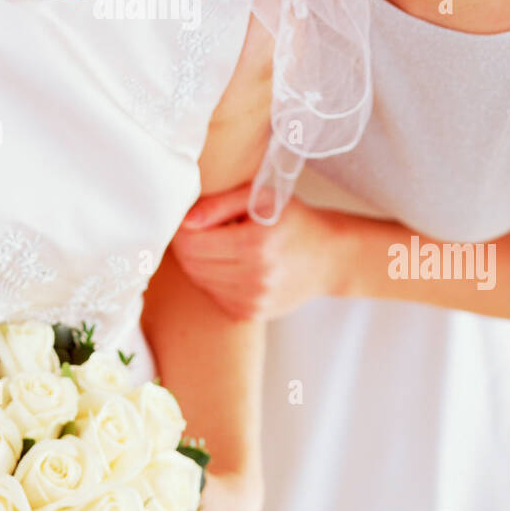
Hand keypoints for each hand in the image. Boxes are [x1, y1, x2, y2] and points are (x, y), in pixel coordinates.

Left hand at [170, 185, 344, 320]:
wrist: (329, 257)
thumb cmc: (293, 220)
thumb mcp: (262, 197)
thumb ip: (220, 203)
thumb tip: (185, 221)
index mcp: (256, 244)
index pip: (192, 243)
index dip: (181, 230)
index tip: (187, 219)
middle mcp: (255, 277)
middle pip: (192, 263)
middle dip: (186, 245)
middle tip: (198, 230)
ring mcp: (253, 300)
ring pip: (199, 281)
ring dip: (199, 262)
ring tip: (218, 244)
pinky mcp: (252, 313)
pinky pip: (213, 295)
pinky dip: (213, 279)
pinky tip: (231, 264)